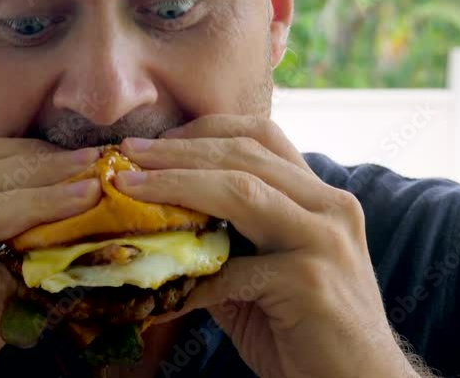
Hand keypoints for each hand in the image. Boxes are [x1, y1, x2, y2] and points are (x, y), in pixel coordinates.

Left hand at [116, 116, 418, 377]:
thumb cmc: (309, 331)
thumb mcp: (266, 274)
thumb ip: (227, 244)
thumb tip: (159, 224)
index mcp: (321, 197)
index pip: (262, 136)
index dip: (206, 129)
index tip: (158, 143)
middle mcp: (331, 207)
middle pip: (244, 154)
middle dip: (178, 150)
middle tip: (128, 153)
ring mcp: (325, 240)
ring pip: (241, 190)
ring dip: (176, 182)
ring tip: (130, 185)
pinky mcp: (311, 281)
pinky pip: (236, 270)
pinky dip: (193, 278)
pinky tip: (163, 291)